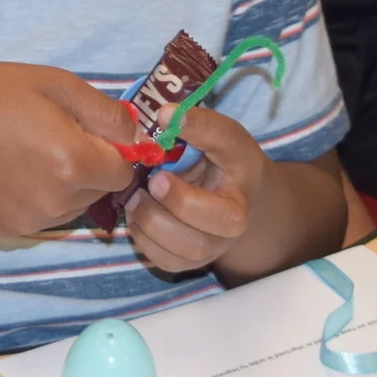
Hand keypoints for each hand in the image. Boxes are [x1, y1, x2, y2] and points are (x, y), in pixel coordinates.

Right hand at [0, 64, 133, 238]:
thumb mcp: (55, 84)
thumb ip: (105, 112)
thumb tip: (139, 136)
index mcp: (74, 162)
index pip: (125, 171)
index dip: (114, 151)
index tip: (90, 132)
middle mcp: (58, 200)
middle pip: (100, 191)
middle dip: (89, 166)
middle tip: (53, 135)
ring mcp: (31, 220)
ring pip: (73, 207)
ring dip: (65, 185)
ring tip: (28, 153)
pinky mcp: (9, 230)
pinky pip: (43, 216)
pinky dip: (38, 198)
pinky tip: (10, 171)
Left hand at [124, 109, 268, 275]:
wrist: (235, 191)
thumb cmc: (229, 161)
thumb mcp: (227, 138)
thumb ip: (202, 125)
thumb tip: (164, 114)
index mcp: (239, 207)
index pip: (222, 216)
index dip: (184, 199)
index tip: (158, 174)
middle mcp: (225, 237)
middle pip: (196, 243)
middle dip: (162, 215)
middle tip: (147, 184)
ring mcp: (205, 252)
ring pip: (174, 257)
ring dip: (147, 225)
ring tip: (136, 197)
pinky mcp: (184, 261)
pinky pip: (159, 261)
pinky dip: (141, 237)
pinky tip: (139, 211)